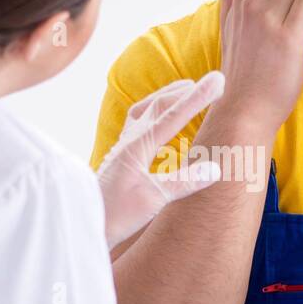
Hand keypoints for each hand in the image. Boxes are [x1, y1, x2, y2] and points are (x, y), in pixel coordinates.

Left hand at [97, 73, 224, 248]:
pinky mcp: (121, 157)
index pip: (173, 114)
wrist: (84, 224)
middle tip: (213, 82)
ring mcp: (123, 147)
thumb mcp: (153, 199)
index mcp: (137, 146)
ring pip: (146, 110)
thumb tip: (216, 167)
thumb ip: (184, 182)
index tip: (219, 79)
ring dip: (168, 97)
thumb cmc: (115, 215)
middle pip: (159, 105)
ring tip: (187, 90)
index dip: (198, 96)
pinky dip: (154, 113)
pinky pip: (138, 123)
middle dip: (188, 91)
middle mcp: (129, 141)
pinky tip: (159, 121)